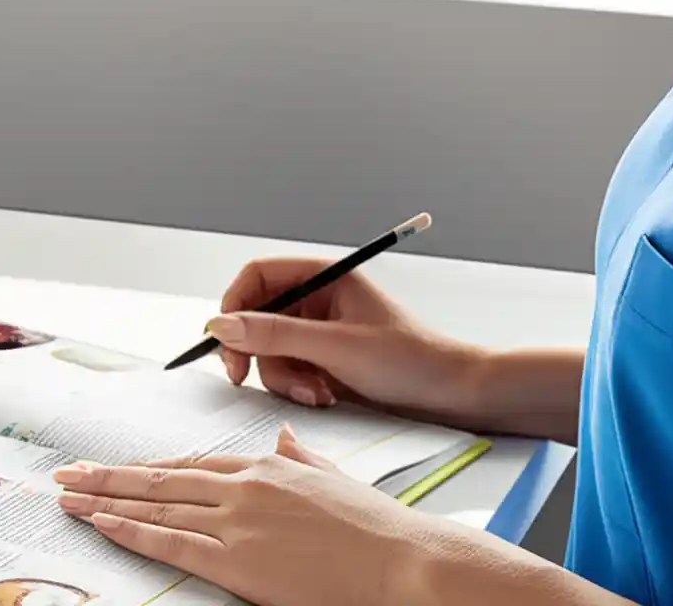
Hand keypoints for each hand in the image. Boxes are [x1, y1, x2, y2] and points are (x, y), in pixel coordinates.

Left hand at [54, 425, 421, 605]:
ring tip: (68, 497)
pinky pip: (170, 542)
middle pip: (160, 479)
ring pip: (156, 506)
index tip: (120, 469)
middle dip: (108, 476)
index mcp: (267, 467)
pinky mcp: (239, 561)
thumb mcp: (336, 477)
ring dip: (105, 500)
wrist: (406, 561)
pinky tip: (102, 523)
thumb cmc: (378, 528)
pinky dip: (130, 531)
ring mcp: (238, 522)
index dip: (149, 468)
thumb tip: (284, 438)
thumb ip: (302, 457)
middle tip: (68, 473)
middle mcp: (244, 487)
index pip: (192, 464)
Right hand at [208, 257, 486, 423]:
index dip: (233, 305)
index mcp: (324, 276)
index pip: (257, 276)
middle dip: (255, 351)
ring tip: (315, 393)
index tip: (224, 340)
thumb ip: (273, 335)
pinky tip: (323, 397)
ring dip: (282, 376)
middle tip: (243, 378)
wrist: (453, 396)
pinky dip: (297, 387)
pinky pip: (287, 371)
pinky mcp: (324, 360)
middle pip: (256, 317)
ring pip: (269, 350)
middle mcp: (317, 299)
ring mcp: (319, 331)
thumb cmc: (409, 360)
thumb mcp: (335, 346)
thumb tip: (219, 326)